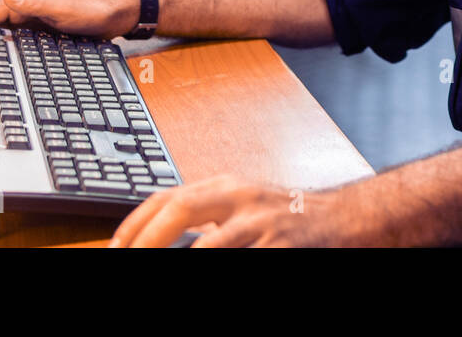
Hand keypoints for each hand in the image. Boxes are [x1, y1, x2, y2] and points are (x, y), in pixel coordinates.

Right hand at [0, 0, 139, 38]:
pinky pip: (23, 39)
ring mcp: (38, 19)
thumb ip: (34, 2)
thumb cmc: (92, 9)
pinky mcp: (47, 30)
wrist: (118, 15)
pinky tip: (11, 62)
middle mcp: (29, 7)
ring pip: (9, 31)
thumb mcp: (62, 8)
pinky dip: (12, 48)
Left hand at [109, 175, 349, 247]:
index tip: (114, 249)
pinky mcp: (279, 249)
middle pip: (180, 208)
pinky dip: (214, 267)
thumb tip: (155, 241)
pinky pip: (241, 262)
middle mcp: (242, 200)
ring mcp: (261, 226)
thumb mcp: (245, 207)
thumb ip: (206, 218)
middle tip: (125, 260)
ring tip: (153, 270)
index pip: (167, 196)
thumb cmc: (289, 218)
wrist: (347, 220)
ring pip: (208, 246)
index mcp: (227, 188)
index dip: (134, 223)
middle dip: (147, 239)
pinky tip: (200, 273)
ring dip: (181, 261)